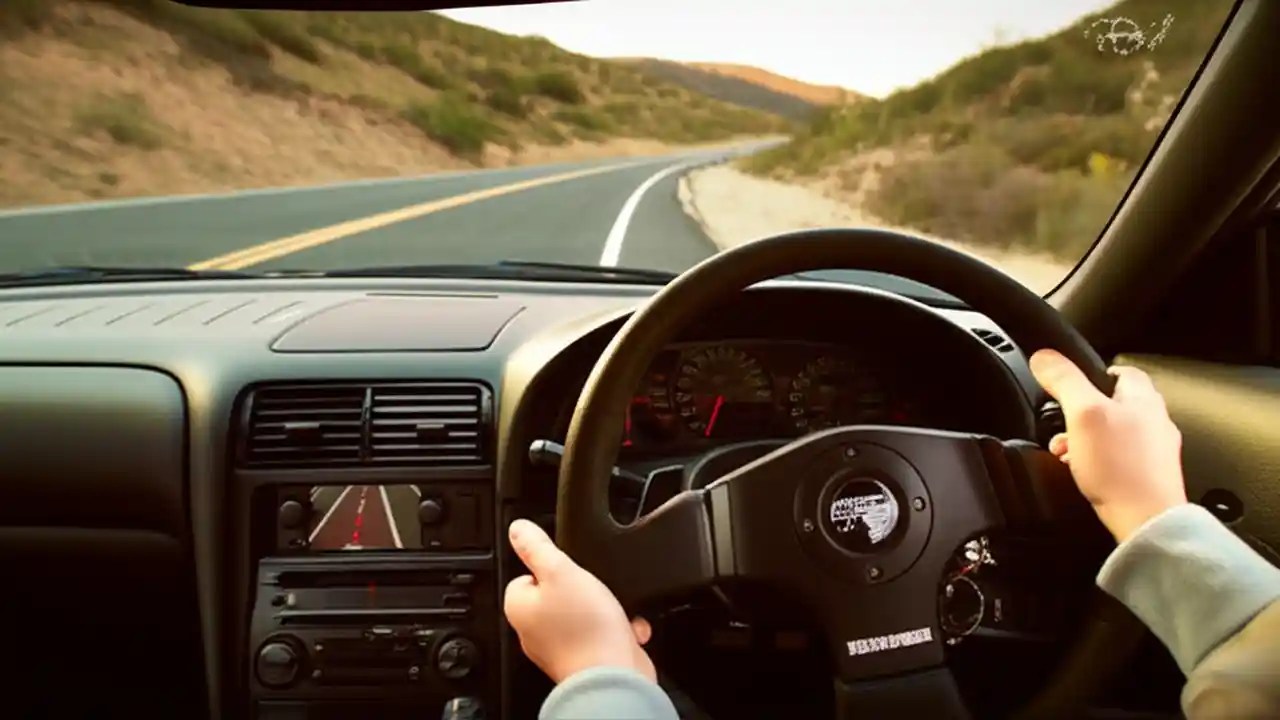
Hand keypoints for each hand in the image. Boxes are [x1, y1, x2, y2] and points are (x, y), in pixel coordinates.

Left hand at [503, 519, 654, 683]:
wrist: (614, 676)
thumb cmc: (585, 629)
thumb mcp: (560, 571)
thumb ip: (537, 548)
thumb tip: (518, 529)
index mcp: (520, 608)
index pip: (525, 575)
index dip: (548, 567)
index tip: (564, 565)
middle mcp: (535, 630)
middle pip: (557, 593)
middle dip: (580, 588)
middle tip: (590, 587)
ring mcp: (561, 646)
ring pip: (583, 613)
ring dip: (603, 608)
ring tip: (610, 608)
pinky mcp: (587, 657)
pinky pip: (601, 632)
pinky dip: (616, 628)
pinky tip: (624, 627)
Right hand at [1029, 349, 1187, 541]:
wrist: (1146, 520)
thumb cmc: (1122, 469)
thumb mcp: (1083, 414)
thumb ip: (1064, 381)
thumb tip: (1044, 357)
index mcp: (1144, 398)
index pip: (1119, 370)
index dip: (1091, 373)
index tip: (1072, 382)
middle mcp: (1154, 421)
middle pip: (1111, 404)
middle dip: (1081, 413)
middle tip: (1063, 424)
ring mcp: (1154, 451)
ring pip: (1112, 433)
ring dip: (1085, 439)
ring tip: (1068, 452)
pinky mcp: (1148, 476)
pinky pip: (1118, 459)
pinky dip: (1098, 462)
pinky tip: (1085, 473)